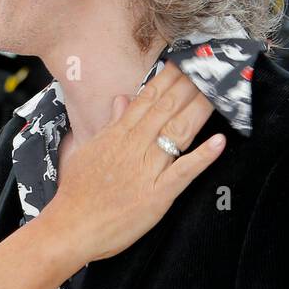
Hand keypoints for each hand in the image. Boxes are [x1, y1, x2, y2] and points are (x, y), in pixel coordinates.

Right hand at [40, 65, 224, 262]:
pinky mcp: (157, 195)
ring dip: (199, 109)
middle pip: (166, 109)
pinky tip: (219, 142)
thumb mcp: (88, 150)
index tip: (185, 61)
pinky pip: (183, 172)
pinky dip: (202, 157)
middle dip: (189, 85)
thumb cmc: (76, 193)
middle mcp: (133, 147)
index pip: (146, 99)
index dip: (168, 78)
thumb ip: (111, 125)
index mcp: (117, 135)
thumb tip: (123, 99)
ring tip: (218, 91)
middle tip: (209, 65)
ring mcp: (146, 170)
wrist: (69, 227)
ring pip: (177, 132)